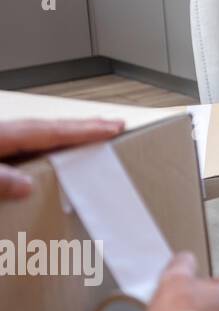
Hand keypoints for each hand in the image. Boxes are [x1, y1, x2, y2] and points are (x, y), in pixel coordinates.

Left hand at [0, 118, 124, 199]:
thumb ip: (2, 179)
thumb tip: (28, 185)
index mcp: (4, 135)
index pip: (55, 132)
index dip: (86, 131)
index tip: (113, 129)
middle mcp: (5, 132)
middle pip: (53, 126)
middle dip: (86, 126)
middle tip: (115, 125)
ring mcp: (1, 138)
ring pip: (42, 130)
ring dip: (70, 131)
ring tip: (91, 132)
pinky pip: (30, 138)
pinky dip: (51, 138)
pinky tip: (52, 146)